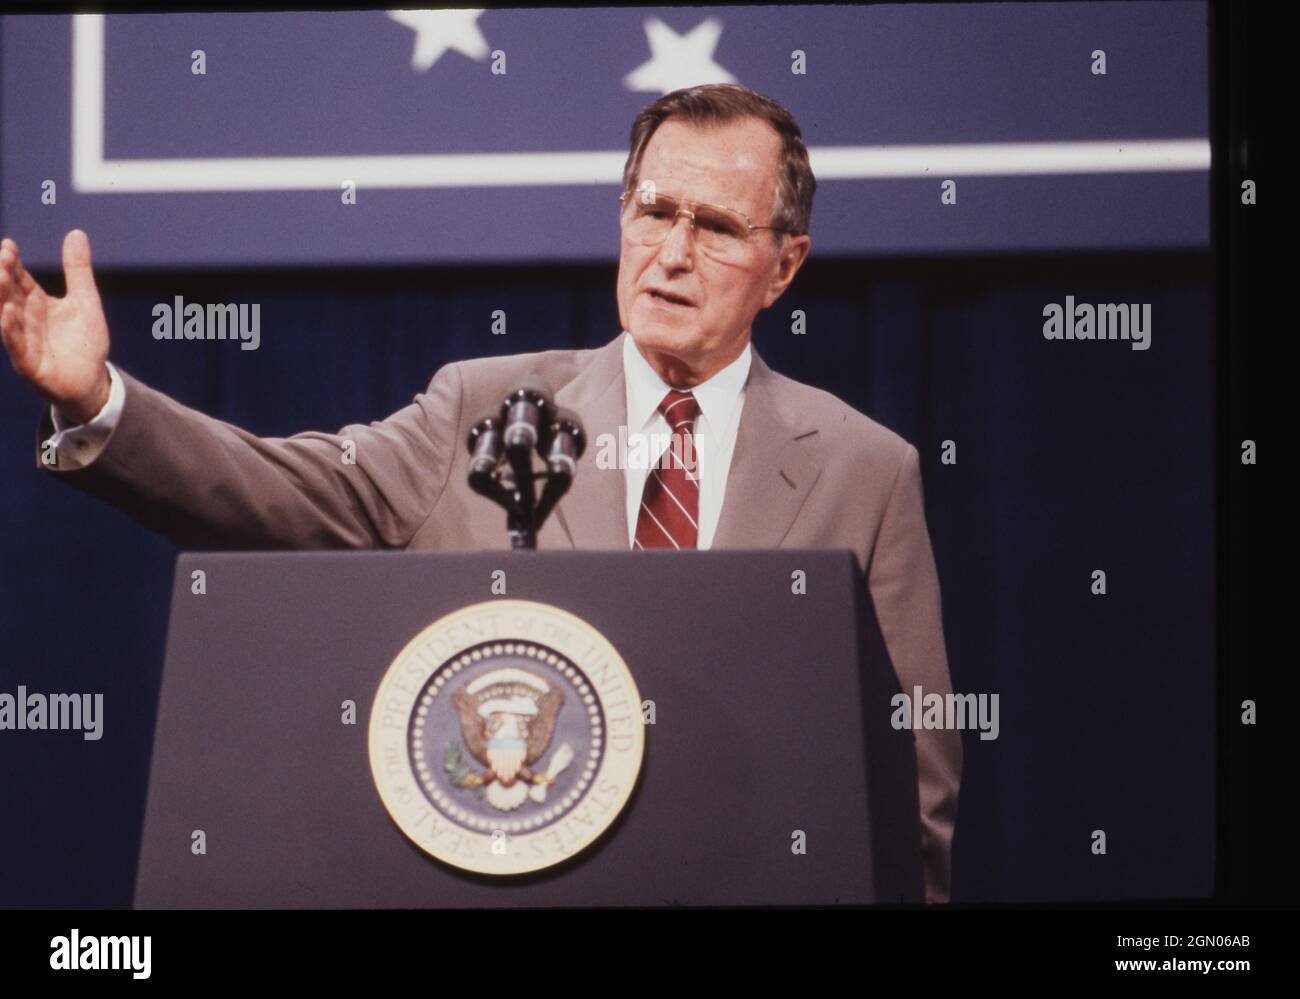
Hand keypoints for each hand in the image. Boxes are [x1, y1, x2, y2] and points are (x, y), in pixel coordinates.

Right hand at [0, 230, 111, 424]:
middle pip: (10, 293)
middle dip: (4, 275)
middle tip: (3, 256)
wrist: (92, 381)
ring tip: (0, 277)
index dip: (13, 263)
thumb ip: (78, 270)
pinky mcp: (29, 363)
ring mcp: (24, 341)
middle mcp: (25, 319)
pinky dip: (11, 329)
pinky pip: (16, 345)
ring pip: (8, 317)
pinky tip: (8, 312)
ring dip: (2, 297)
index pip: (19, 278)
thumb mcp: (85, 300)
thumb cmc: (85, 342)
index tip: (9, 245)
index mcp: (35, 302)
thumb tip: (76, 232)